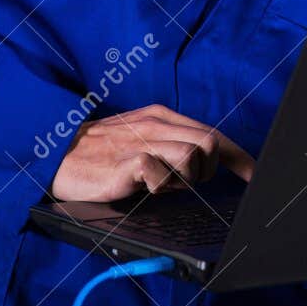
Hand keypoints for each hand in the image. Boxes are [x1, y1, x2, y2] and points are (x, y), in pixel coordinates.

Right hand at [49, 103, 257, 200]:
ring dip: (185, 179)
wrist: (52, 154)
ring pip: (193, 157)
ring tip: (159, 184)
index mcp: (161, 117)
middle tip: (184, 182)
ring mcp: (141, 141)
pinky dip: (160, 186)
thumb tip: (202, 167)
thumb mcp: (137, 141)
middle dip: (208, 170)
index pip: (213, 133)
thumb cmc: (97, 154)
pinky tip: (143, 188)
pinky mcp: (127, 162)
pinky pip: (162, 174)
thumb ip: (169, 148)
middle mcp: (155, 125)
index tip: (254, 175)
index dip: (239, 156)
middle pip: (210, 144)